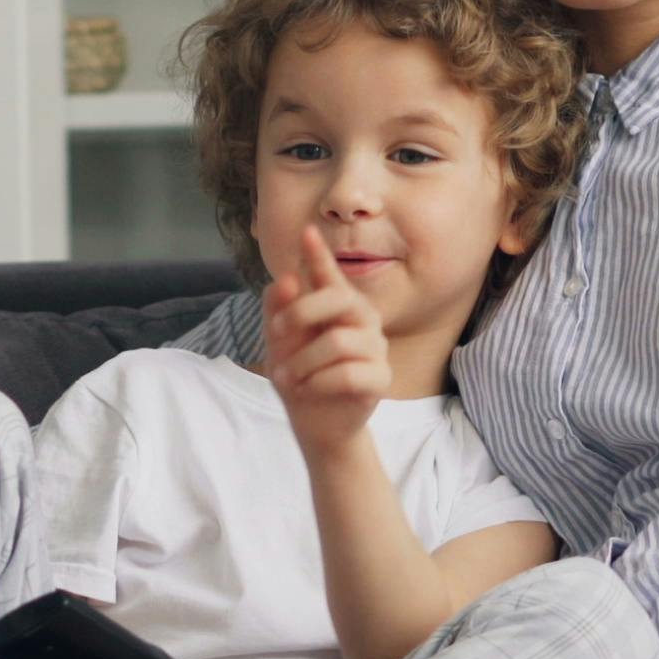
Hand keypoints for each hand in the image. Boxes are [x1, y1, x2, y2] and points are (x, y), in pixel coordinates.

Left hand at [262, 223, 390, 458]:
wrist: (316, 426)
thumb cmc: (300, 378)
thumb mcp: (279, 345)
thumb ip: (278, 312)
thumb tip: (284, 280)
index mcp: (337, 307)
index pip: (328, 275)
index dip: (319, 254)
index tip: (307, 232)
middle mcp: (361, 320)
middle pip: (338, 298)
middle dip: (301, 312)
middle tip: (277, 333)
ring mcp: (375, 348)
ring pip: (338, 341)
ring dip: (302, 361)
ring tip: (288, 377)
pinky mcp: (380, 378)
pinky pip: (348, 373)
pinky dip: (318, 382)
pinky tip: (308, 390)